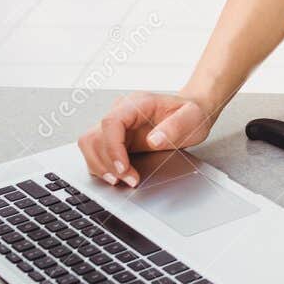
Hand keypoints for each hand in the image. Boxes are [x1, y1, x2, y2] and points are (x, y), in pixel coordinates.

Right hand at [77, 92, 215, 187]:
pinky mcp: (116, 139)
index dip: (112, 148)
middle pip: (94, 137)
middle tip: (127, 179)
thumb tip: (154, 140)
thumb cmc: (191, 114)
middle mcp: (121, 112)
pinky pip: (97, 153)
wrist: (192, 114)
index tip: (123, 168)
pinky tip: (120, 175)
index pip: (111, 122)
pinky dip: (104, 167)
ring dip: (101, 167)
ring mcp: (116, 126)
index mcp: (137, 103)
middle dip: (106, 163)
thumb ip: (174, 127)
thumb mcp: (191, 118)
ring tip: (123, 180)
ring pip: (90, 146)